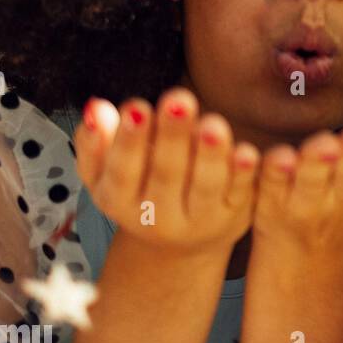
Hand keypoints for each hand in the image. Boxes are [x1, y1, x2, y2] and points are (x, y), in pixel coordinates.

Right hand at [74, 87, 258, 251]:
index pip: (122, 172)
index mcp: (120, 202)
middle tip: (179, 99)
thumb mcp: (105, 172)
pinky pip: (240, 193)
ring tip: (212, 124)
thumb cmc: (139, 189)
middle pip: (166, 175)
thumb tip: (97, 108)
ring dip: (210, 153)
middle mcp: (158, 217)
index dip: (129, 141)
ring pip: (205, 185)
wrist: (178, 242)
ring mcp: (200, 219)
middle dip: (172, 136)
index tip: (136, 107)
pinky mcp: (234, 215)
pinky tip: (247, 151)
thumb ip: (95, 141)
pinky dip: (244, 173)